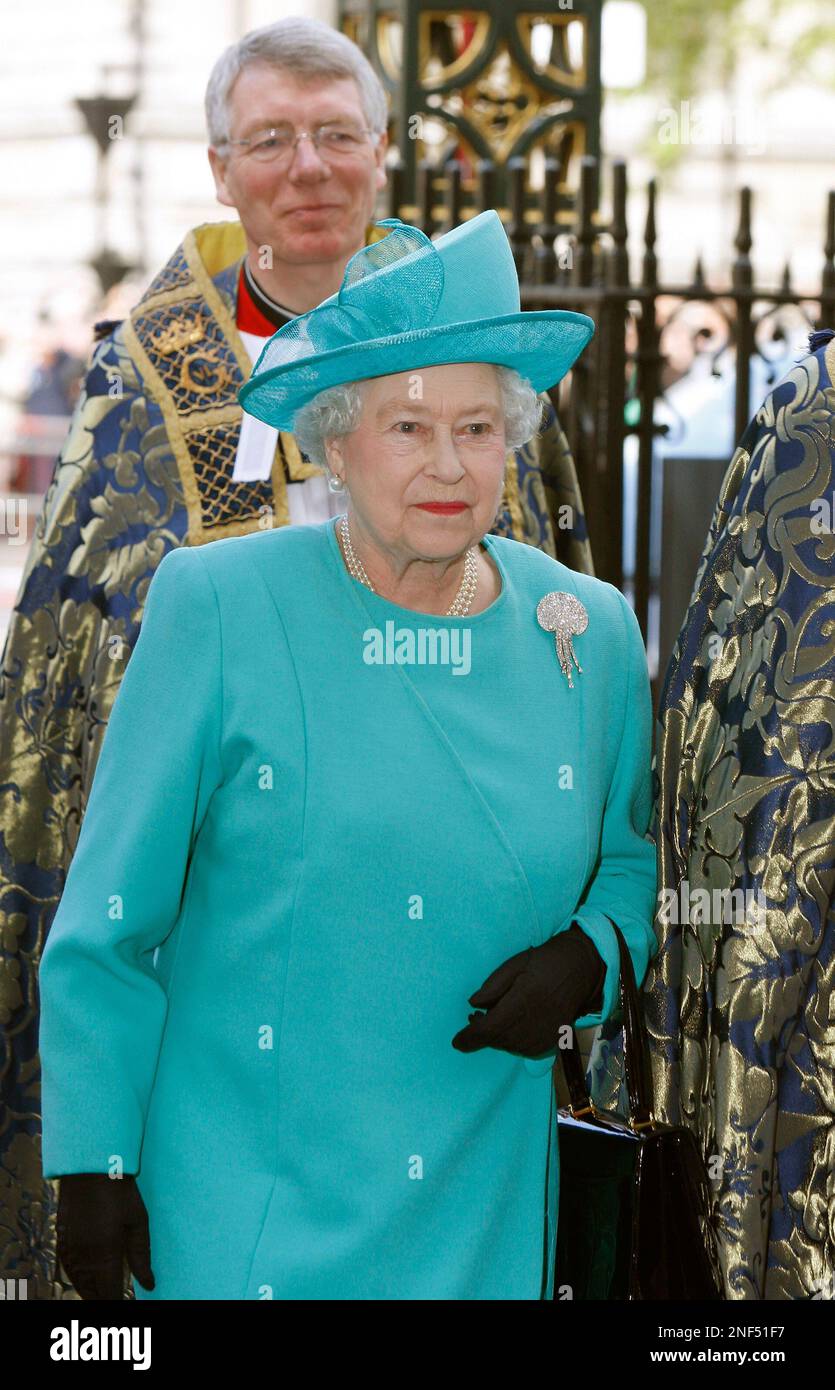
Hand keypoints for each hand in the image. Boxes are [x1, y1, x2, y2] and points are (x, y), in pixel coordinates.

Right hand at [56, 1172, 154, 1298]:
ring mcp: (70, 1248)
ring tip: (101, 1293)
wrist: (90, 1168)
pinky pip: (67, 1268)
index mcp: (106, 1254)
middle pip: (91, 1291)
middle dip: (103, 1297)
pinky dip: (76, 1277)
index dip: (116, 1301)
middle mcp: (84, 1257)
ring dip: (89, 1290)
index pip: (109, 1292)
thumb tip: (149, 1285)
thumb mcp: (138, 1222)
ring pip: (77, 1282)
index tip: (124, 1301)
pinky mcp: (61, 1239)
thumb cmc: (121, 1192)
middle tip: (114, 1297)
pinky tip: (83, 1277)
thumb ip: (141, 1256)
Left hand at [451, 923, 605, 1057]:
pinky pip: (525, 1049)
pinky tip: (511, 1026)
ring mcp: (545, 1034)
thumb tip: (473, 1003)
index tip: (456, 1042)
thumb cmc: (545, 961)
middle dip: (481, 1034)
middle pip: (498, 1040)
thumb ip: (493, 985)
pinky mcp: (553, 1040)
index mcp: (523, 1001)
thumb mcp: (516, 963)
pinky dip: (512, 1042)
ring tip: (492, 1019)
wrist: (581, 969)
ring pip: (510, 1047)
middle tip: (474, 1018)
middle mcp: (534, 1023)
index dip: (470, 1038)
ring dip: (497, 1037)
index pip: (489, 1029)